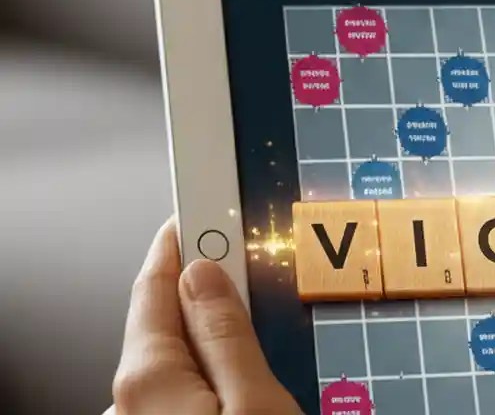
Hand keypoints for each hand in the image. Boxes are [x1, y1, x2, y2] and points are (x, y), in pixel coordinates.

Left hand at [107, 219, 299, 414]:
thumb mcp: (257, 404)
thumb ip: (229, 340)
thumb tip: (206, 277)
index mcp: (149, 380)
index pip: (158, 284)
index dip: (185, 239)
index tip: (207, 204)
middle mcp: (128, 402)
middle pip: (168, 321)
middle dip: (208, 292)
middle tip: (251, 268)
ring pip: (178, 358)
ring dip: (214, 340)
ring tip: (262, 343)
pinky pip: (181, 391)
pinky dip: (210, 374)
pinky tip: (243, 385)